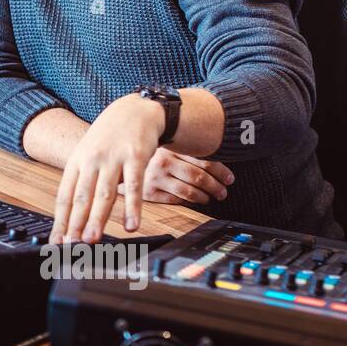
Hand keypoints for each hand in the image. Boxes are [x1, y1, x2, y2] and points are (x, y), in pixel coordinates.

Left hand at [50, 94, 164, 244]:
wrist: (135, 110)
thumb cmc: (109, 138)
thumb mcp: (88, 154)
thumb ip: (83, 181)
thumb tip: (73, 214)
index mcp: (77, 162)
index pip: (65, 196)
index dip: (60, 220)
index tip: (57, 240)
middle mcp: (91, 160)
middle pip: (81, 197)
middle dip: (74, 223)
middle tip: (70, 244)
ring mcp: (113, 159)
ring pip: (104, 194)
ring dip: (97, 219)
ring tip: (92, 239)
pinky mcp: (136, 157)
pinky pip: (134, 187)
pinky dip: (132, 208)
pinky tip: (131, 225)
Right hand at [117, 148, 234, 204]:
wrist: (117, 156)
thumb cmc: (146, 150)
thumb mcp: (167, 144)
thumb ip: (187, 149)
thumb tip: (217, 160)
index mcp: (171, 148)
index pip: (204, 160)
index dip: (221, 171)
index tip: (229, 178)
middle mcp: (163, 162)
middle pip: (199, 176)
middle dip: (216, 186)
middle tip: (223, 191)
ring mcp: (155, 177)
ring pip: (189, 190)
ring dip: (206, 196)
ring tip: (212, 197)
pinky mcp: (149, 191)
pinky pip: (176, 199)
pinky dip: (190, 201)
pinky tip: (196, 200)